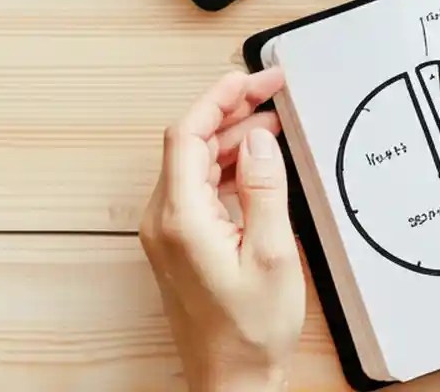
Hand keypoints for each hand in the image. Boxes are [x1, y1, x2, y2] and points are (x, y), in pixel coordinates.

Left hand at [140, 69, 304, 391]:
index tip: (254, 78)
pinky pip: (200, 186)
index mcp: (181, 218)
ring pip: (196, 163)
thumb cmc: (249, 332)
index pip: (189, 134)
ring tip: (274, 124)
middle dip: (232, 110)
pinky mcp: (180, 242)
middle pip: (191, 143)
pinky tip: (258, 164)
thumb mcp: (273, 255)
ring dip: (233, 138)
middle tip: (273, 92)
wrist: (231, 380)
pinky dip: (229, 165)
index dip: (221, 97)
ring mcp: (169, 232)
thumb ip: (266, 191)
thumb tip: (262, 141)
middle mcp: (165, 221)